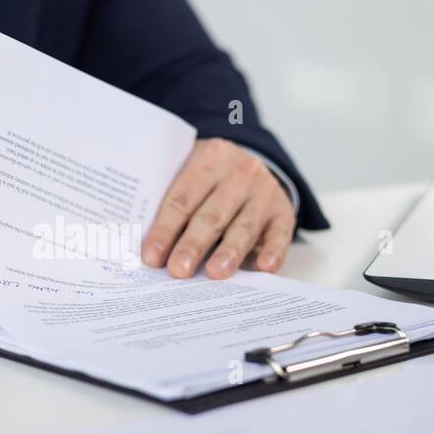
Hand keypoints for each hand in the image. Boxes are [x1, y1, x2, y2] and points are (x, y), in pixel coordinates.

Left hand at [141, 139, 294, 278]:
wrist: (248, 164)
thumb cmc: (207, 180)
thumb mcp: (188, 174)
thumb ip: (173, 204)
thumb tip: (150, 251)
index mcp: (209, 159)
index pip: (182, 199)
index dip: (165, 230)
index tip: (151, 257)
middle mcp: (240, 173)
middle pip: (212, 215)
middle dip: (193, 245)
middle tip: (179, 270)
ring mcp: (264, 192)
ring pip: (244, 227)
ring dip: (229, 252)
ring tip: (215, 273)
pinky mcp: (283, 212)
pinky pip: (280, 235)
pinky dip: (273, 252)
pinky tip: (264, 268)